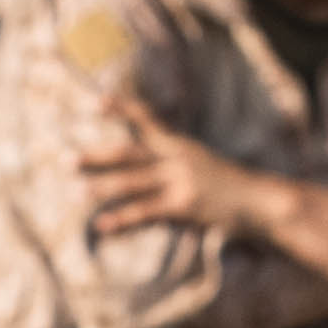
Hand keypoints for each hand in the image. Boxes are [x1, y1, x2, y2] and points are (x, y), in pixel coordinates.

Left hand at [72, 111, 267, 247]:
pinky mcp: (184, 205)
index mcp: (179, 145)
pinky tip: (102, 226)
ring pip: (132, 182)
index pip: (147, 119)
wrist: (262, 200)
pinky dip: (122, 220)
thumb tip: (144, 167)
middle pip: (128, 153)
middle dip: (96, 156)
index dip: (122, 109)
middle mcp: (176, 157)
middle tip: (65, 160)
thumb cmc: (229, 186)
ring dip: (103, 187)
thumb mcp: (200, 164)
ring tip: (77, 192)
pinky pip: (145, 212)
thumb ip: (172, 163)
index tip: (96, 102)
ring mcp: (180, 180)